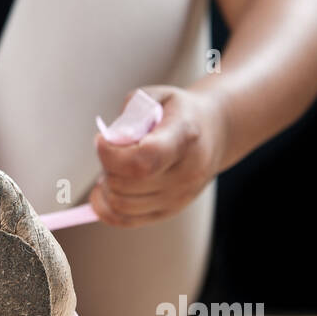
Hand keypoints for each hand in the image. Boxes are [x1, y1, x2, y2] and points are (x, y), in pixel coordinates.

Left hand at [88, 84, 225, 226]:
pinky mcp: (169, 211)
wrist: (215, 131)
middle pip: (127, 184)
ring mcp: (179, 197)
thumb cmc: (180, 112)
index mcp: (185, 138)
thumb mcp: (158, 95)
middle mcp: (186, 173)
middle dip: (106, 165)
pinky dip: (106, 208)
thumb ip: (132, 111)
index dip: (112, 154)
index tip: (101, 140)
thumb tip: (112, 138)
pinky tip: (102, 191)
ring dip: (106, 186)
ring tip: (112, 166)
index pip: (144, 160)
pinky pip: (126, 220)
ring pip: (122, 204)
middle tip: (109, 149)